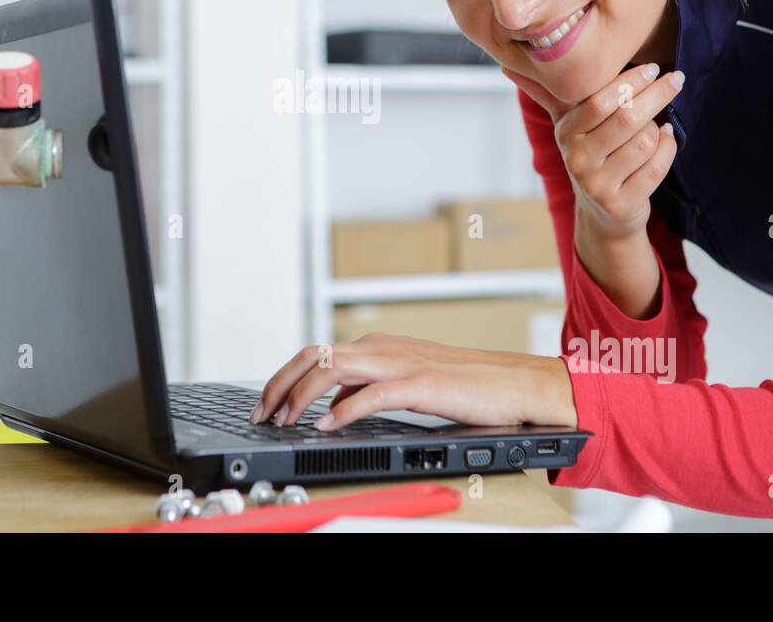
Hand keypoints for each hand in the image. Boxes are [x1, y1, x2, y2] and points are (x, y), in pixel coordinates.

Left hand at [249, 334, 577, 431]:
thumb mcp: (403, 382)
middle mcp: (382, 347)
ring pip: (333, 367)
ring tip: (284, 420)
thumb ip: (366, 388)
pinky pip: (372, 394)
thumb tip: (331, 405)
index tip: (264, 404)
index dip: (283, 378)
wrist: (512, 382)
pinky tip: (327, 426)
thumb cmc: (462, 384)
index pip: (315, 353)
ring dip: (301, 395)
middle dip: (279, 384)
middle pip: (313, 355)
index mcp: (376, 345)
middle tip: (260, 414)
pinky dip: (343, 411)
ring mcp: (401, 363)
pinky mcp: (421, 384)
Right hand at [502, 61, 682, 243]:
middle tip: (675, 79)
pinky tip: (665, 138)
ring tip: (658, 122)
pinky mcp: (621, 204)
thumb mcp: (567, 125)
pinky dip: (668, 147)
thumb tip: (507, 66)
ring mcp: (598, 186)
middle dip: (656, 94)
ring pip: (645, 141)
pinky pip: (657, 166)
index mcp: (565, 134)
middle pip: (627, 119)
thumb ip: (545, 93)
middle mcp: (577, 160)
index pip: (599, 101)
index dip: (630, 81)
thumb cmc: (589, 155)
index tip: (652, 67)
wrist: (601, 213)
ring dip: (659, 127)